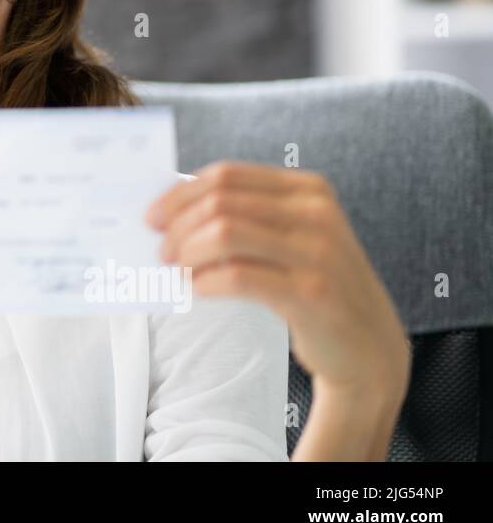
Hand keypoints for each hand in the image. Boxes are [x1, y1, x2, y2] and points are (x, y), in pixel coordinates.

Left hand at [145, 161, 409, 401]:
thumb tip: (172, 210)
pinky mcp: (311, 292)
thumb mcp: (291, 237)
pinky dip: (205, 281)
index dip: (180, 194)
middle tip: (162, 252)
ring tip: (178, 270)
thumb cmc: (314, 286)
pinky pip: (237, 276)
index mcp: (308, 189)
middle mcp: (317, 213)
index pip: (227, 175)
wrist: (369, 346)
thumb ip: (246, 216)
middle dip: (179, 226)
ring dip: (188, 252)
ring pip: (224, 232)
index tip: (153, 217)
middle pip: (220, 202)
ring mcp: (318, 252)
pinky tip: (198, 289)